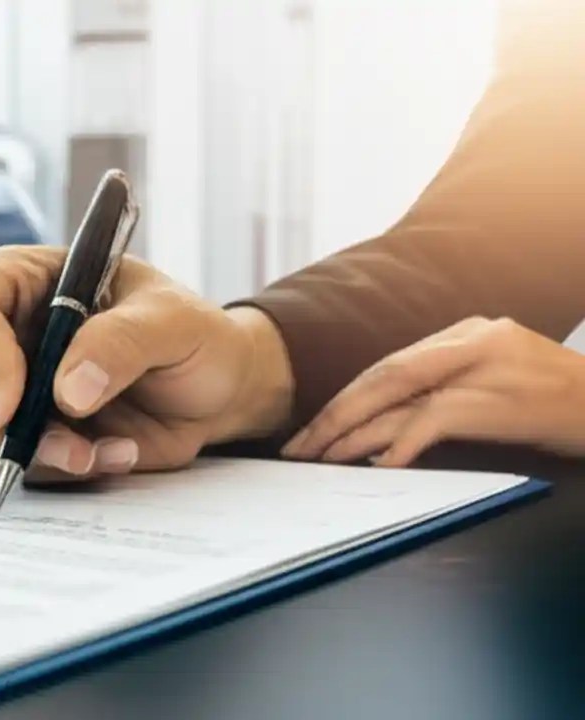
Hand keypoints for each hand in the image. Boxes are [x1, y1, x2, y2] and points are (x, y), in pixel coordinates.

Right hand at [0, 245, 294, 479]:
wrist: (215, 391)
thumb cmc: (192, 336)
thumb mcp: (173, 322)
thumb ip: (122, 342)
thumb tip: (68, 391)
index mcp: (22, 282)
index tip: (14, 404)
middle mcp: (0, 334)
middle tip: (67, 446)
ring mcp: (5, 390)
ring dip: (23, 458)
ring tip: (95, 455)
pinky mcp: (20, 438)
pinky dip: (46, 476)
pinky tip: (103, 459)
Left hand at [282, 317, 584, 466]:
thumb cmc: (560, 404)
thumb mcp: (502, 382)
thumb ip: (451, 386)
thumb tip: (391, 424)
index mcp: (467, 333)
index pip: (390, 365)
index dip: (348, 397)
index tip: (316, 426)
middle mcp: (469, 341)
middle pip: (383, 376)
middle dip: (336, 414)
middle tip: (300, 447)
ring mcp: (481, 367)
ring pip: (396, 395)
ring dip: (353, 432)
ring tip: (320, 458)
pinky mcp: (494, 399)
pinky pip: (431, 421)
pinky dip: (400, 443)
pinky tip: (378, 465)